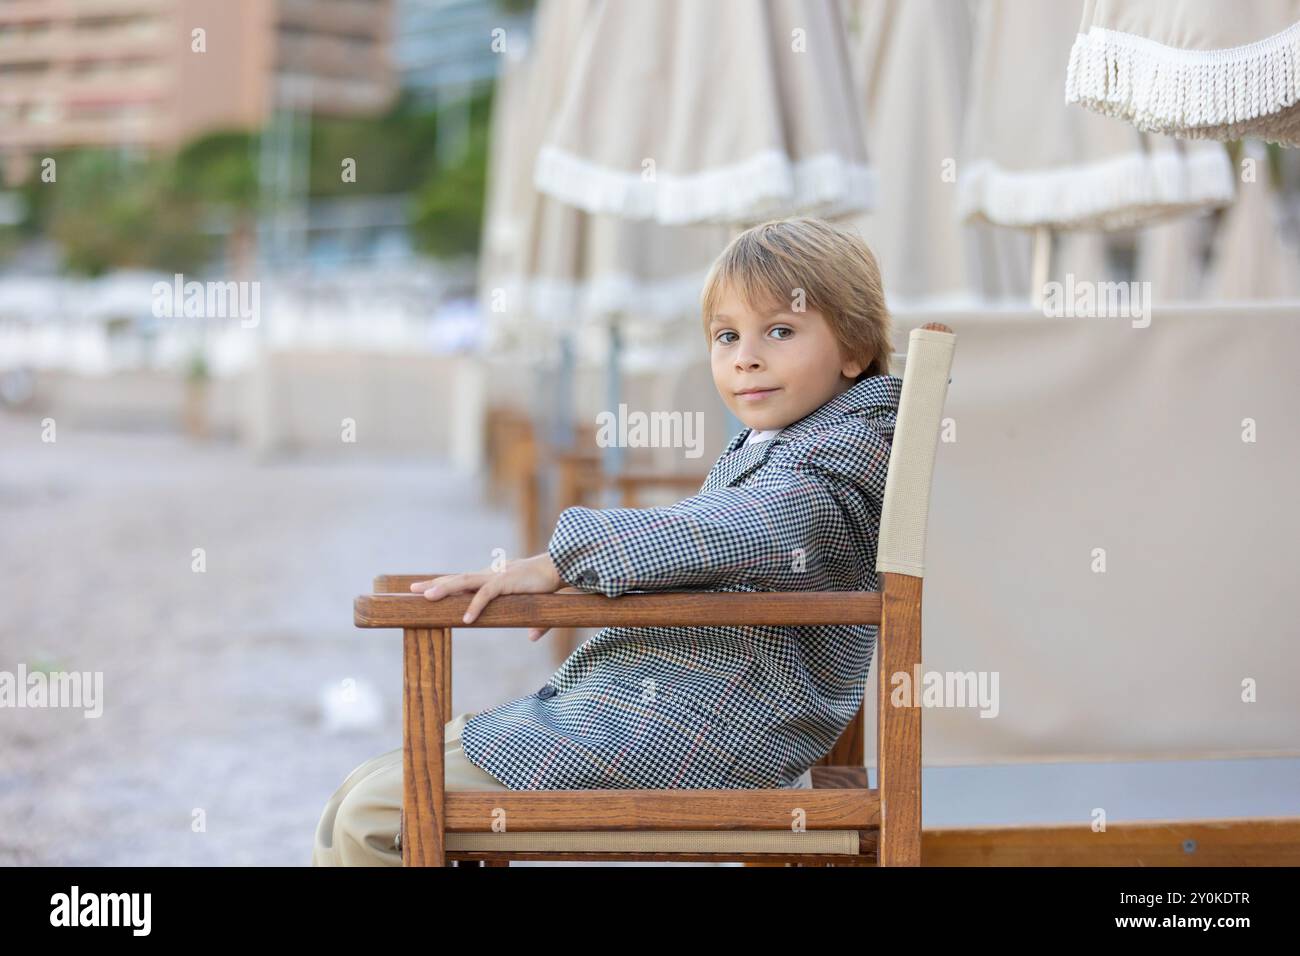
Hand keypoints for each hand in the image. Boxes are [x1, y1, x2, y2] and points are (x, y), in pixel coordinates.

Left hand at [410, 553, 562, 636]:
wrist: (563, 568)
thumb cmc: (550, 584)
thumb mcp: (539, 606)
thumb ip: (535, 622)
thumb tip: (532, 637)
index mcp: (494, 578)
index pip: (464, 580)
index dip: (444, 584)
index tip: (424, 588)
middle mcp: (492, 574)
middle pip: (457, 578)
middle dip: (435, 583)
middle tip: (412, 589)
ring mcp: (498, 576)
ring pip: (465, 582)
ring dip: (445, 589)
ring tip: (427, 598)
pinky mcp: (507, 581)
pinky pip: (487, 594)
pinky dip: (475, 606)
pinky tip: (467, 620)